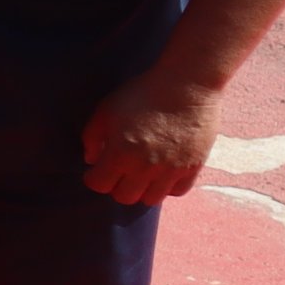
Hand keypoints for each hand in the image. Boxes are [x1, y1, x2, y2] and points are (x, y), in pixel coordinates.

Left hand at [82, 61, 222, 204]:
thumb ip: (92, 136)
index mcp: (120, 153)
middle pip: (124, 197)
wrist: (187, 85)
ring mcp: (171, 170)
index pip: (99, 185)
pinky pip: (176, 192)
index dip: (94, 178)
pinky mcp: (193, 168)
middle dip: (116, 185)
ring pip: (150, 199)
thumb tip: (91, 160)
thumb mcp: (107, 109)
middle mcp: (145, 168)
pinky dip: (166, 187)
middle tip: (118, 170)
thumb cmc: (142, 93)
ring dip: (141, 189)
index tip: (96, 170)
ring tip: (140, 174)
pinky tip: (161, 174)